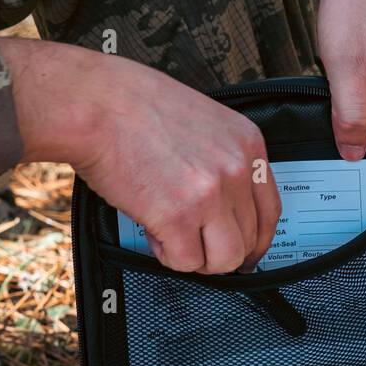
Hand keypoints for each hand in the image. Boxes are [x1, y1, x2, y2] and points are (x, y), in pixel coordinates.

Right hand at [0, 39, 280, 273]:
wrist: (94, 103)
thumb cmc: (132, 105)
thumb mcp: (202, 120)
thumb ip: (222, 160)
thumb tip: (225, 204)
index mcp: (247, 144)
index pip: (271, 211)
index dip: (255, 240)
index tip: (244, 252)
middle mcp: (237, 170)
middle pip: (249, 241)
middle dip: (219, 251)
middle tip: (194, 244)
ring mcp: (210, 195)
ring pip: (224, 260)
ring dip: (197, 258)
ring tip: (172, 237)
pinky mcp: (178, 217)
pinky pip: (185, 262)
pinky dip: (166, 255)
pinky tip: (153, 231)